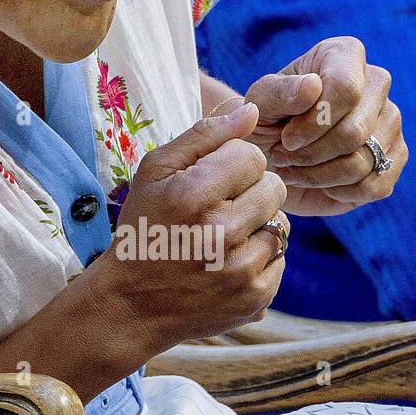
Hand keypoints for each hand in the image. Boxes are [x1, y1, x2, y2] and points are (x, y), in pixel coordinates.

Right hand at [93, 104, 287, 355]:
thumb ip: (203, 135)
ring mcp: (240, 269)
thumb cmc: (143, 227)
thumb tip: (251, 111)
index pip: (252, 156)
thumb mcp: (155, 172)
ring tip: (223, 236)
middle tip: (219, 208)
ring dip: (258, 225)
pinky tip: (228, 262)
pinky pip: (280, 258)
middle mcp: (220, 232)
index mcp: (193, 194)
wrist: (132, 303)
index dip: (233, 163)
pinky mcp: (255, 297)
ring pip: (283, 224)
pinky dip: (259, 257)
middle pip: (275, 187)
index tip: (211, 180)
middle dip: (251, 191)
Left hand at [242, 37, 406, 216]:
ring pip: (363, 161)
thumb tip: (312, 86)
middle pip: (354, 131)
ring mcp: (391, 120)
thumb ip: (279, 92)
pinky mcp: (395, 157)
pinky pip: (374, 185)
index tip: (285, 137)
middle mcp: (376, 83)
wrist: (270, 153)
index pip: (345, 89)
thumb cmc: (264, 120)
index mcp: (344, 55)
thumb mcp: (259, 104)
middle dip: (310, 153)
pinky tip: (318, 181)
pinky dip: (338, 190)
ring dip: (318, 174)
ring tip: (293, 167)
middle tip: (282, 155)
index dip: (314, 122)